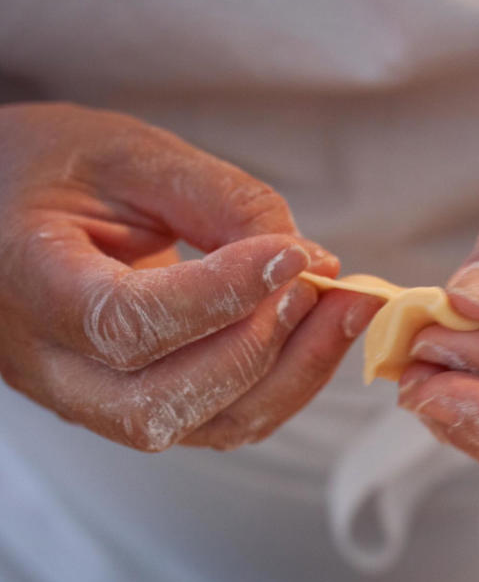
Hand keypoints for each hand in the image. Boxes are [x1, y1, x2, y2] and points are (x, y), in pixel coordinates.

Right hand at [0, 103, 378, 450]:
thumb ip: (212, 197)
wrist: (2, 218)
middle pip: (161, 404)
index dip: (216, 298)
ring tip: (342, 310)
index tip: (290, 256)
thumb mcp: (121, 153)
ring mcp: (91, 403)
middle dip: (260, 349)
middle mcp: (53, 367)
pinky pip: (218, 422)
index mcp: (29, 286)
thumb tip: (305, 257)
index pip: (124, 324)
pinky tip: (316, 332)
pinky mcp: (135, 410)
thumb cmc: (49, 172)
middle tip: (322, 287)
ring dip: (288, 376)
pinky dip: (280, 385)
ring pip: (200, 428)